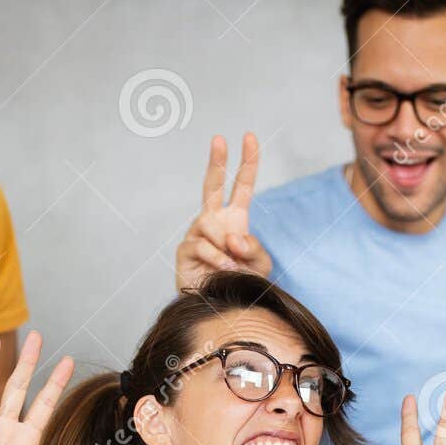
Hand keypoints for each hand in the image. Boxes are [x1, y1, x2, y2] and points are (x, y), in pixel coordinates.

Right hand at [174, 133, 271, 291]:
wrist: (220, 307)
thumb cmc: (240, 284)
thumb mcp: (260, 265)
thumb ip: (254, 247)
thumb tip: (232, 237)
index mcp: (234, 219)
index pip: (241, 186)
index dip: (247, 162)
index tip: (249, 137)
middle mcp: (213, 221)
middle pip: (212, 185)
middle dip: (216, 161)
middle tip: (219, 138)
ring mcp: (197, 233)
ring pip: (211, 223)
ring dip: (226, 245)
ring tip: (232, 264)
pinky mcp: (185, 250)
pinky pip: (203, 245)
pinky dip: (217, 258)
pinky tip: (223, 269)